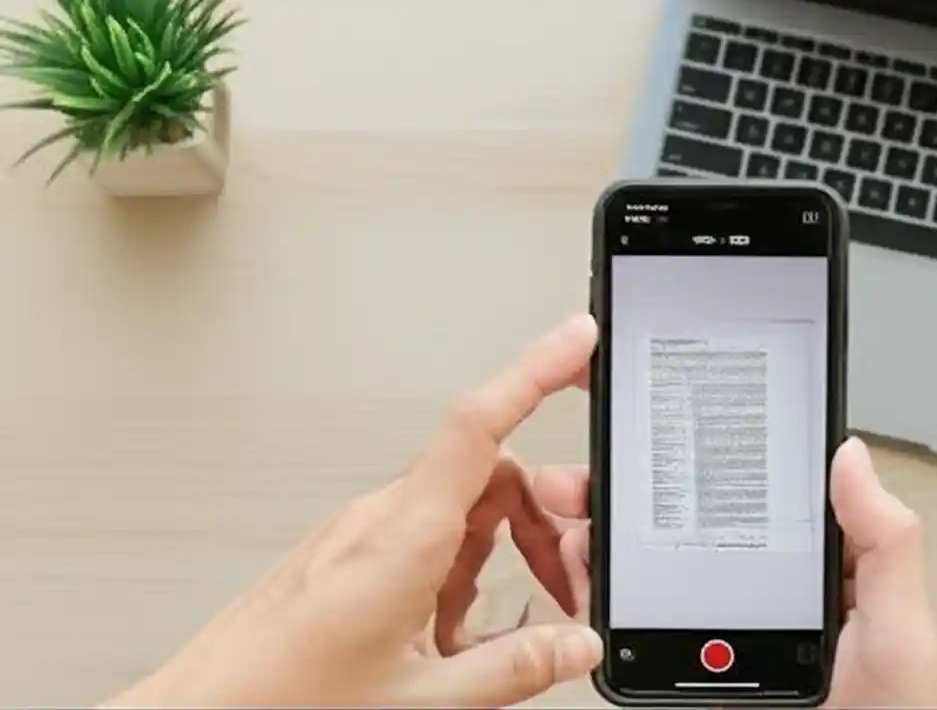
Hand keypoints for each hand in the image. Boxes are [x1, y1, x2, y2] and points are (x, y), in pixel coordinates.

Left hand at [106, 315, 604, 707]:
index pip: (481, 422)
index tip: (577, 338)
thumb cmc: (283, 697)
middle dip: (543, 525)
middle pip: (492, 478)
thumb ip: (515, 668)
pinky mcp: (353, 555)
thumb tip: (576, 645)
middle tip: (567, 583)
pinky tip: (455, 638)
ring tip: (505, 629)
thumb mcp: (424, 696)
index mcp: (405, 535)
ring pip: (463, 512)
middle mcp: (384, 518)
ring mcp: (365, 533)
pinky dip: (462, 577)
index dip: (536, 370)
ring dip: (505, 556)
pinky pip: (429, 541)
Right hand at [534, 437, 936, 707]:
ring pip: (648, 574)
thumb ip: (885, 545)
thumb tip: (852, 457)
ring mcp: (719, 634)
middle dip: (623, 496)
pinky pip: (639, 632)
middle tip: (583, 479)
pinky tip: (585, 588)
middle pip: (679, 528)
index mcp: (808, 570)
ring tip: (575, 528)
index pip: (747, 496)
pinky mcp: (691, 672)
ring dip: (601, 544)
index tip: (656, 434)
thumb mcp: (902, 632)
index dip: (695, 461)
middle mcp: (756, 593)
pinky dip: (601, 606)